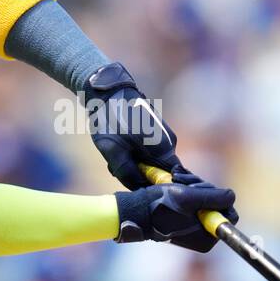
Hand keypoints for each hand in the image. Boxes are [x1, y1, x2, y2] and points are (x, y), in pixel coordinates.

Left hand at [83, 61, 187, 190]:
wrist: (108, 91)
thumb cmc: (111, 120)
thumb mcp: (114, 152)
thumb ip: (128, 174)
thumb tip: (141, 189)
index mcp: (164, 149)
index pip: (171, 179)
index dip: (156, 186)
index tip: (137, 186)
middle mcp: (169, 142)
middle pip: (159, 171)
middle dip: (140, 174)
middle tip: (118, 167)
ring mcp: (164, 135)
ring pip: (152, 161)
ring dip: (135, 163)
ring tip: (116, 154)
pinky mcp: (156, 131)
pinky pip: (149, 151)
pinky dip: (135, 153)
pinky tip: (120, 146)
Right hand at [114, 180, 235, 253]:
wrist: (137, 210)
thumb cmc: (161, 206)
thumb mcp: (190, 198)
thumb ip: (215, 197)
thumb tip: (232, 196)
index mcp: (208, 238)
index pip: (229, 213)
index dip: (218, 196)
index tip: (200, 190)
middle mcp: (204, 236)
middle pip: (218, 204)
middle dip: (203, 189)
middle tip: (185, 183)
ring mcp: (195, 228)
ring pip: (207, 199)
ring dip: (194, 186)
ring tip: (177, 181)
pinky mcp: (186, 220)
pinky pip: (196, 201)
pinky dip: (188, 190)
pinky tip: (175, 183)